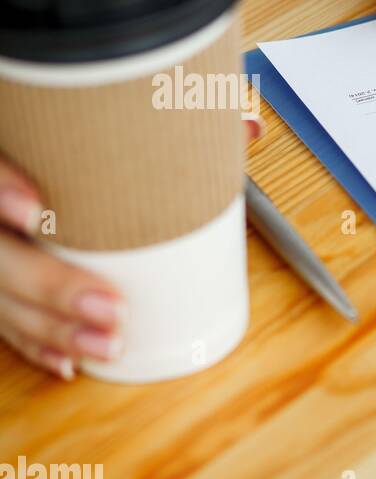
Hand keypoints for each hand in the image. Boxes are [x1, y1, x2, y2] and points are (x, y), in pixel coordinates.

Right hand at [0, 117, 262, 380]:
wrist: (48, 167)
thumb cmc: (85, 143)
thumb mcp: (124, 122)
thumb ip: (180, 118)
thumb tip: (247, 127)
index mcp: (10, 153)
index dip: (1, 188)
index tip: (35, 209)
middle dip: (50, 285)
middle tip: (110, 307)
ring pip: (2, 294)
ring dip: (52, 328)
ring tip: (107, 345)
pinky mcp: (3, 281)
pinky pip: (6, 319)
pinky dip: (38, 342)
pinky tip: (69, 360)